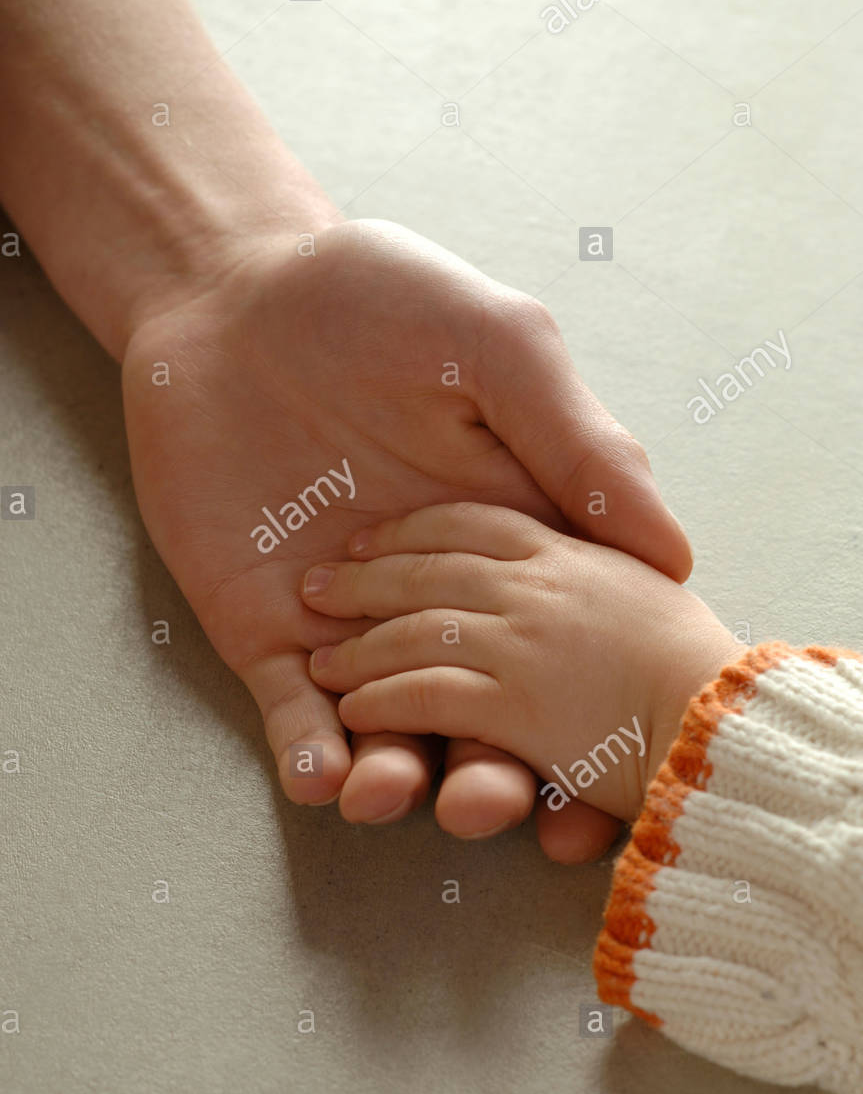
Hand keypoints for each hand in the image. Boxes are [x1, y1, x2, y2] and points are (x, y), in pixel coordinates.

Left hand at [121, 219, 691, 858]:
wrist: (233, 291)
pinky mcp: (267, 625)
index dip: (588, 723)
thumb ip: (578, 444)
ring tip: (388, 792)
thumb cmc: (378, 300)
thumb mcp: (500, 349)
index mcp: (513, 544)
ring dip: (394, 776)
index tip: (598, 784)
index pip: (564, 653)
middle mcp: (442, 597)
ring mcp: (352, 620)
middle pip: (480, 716)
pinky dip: (307, 750)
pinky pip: (291, 708)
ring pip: (387, 729)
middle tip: (482, 803)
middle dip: (485, 773)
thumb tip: (671, 551)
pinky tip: (319, 774)